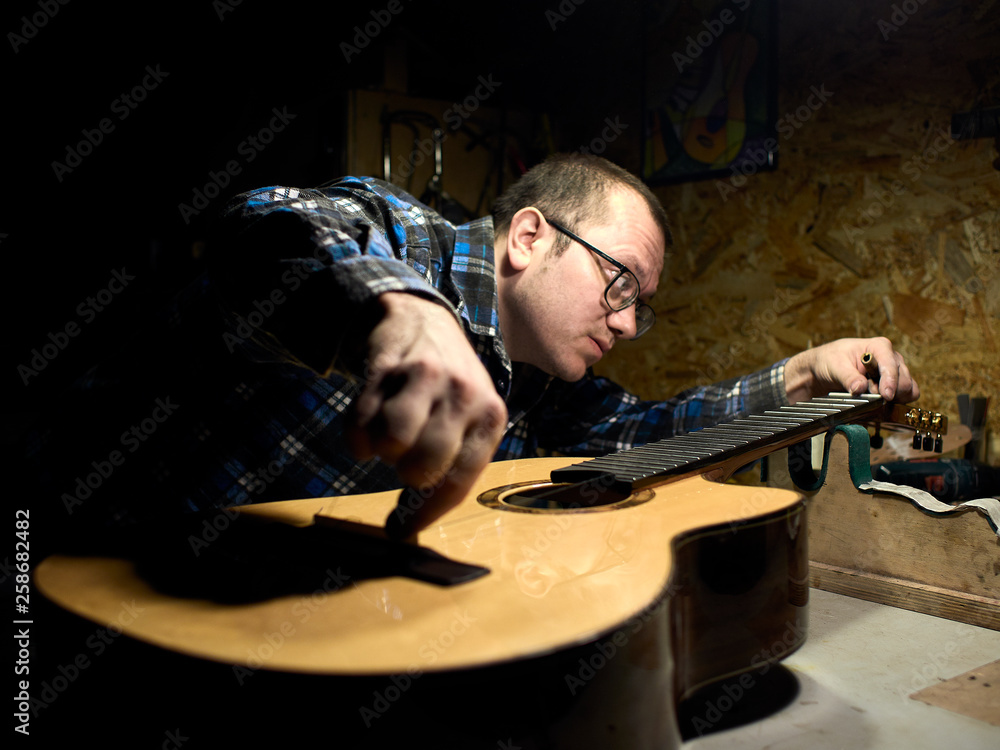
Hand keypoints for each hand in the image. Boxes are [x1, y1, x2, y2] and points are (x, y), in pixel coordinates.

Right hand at [347, 293, 507, 537]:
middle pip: (422, 469)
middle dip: (407, 473)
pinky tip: (369, 424)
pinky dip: (357, 435)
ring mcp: (426, 377)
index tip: (401, 531)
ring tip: (392, 435)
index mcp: (491, 416)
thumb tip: (412, 525)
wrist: (425, 319)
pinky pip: (361, 422)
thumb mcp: (471, 418)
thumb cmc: (450, 385)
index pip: (458, 482)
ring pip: (391, 444)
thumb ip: (455, 464)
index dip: (425, 514)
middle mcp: (464, 395)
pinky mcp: (388, 367)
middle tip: (408, 457)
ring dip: (382, 450)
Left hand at [783, 337, 919, 403]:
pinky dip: (895, 404)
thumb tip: (860, 388)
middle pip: (905, 381)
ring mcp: (895, 372)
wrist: (825, 368)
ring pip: (909, 390)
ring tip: (872, 396)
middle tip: (869, 395)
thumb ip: (848, 377)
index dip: (890, 381)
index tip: (885, 395)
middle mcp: (892, 358)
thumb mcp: (834, 366)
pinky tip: (879, 402)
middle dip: (890, 392)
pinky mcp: (894, 385)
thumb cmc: (830, 360)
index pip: (892, 365)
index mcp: (879, 347)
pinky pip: (906, 397)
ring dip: (893, 399)